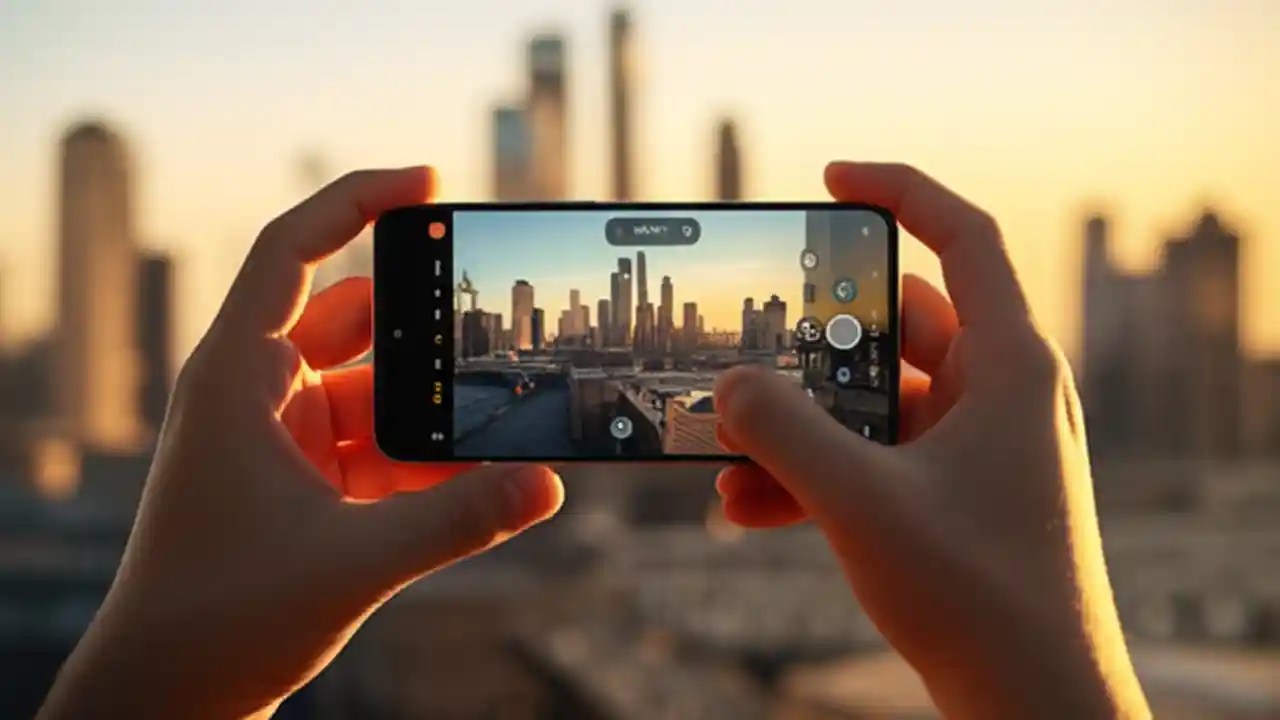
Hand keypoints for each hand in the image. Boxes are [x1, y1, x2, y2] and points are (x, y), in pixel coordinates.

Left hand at [38, 168, 563, 719]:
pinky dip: (425, 463)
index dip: (358, 203)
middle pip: (358, 324)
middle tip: (502, 333)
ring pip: (379, 396)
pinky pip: (381, 450)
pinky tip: (477, 484)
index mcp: (239, 378)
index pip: (294, 253)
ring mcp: (284, 441)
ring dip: (435, 414)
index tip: (430, 181)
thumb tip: (547, 484)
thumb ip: (456, 521)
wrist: (165, 698)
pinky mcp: (307, 485)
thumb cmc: (216, 621)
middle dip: (430, 335)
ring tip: (505, 425)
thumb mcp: (350, 563)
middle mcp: (260, 394)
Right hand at [714, 163, 1149, 718]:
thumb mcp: (862, 503)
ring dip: (799, 423)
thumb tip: (728, 383)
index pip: (961, 239)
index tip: (831, 180)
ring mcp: (973, 449)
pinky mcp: (949, 496)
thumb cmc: (980, 599)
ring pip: (871, 403)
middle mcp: (997, 395)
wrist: (1035, 706)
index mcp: (1008, 367)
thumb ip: (783, 433)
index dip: (898, 193)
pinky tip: (744, 505)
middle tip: (745, 344)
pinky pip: (870, 459)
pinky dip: (813, 472)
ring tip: (724, 447)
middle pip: (894, 327)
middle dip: (811, 344)